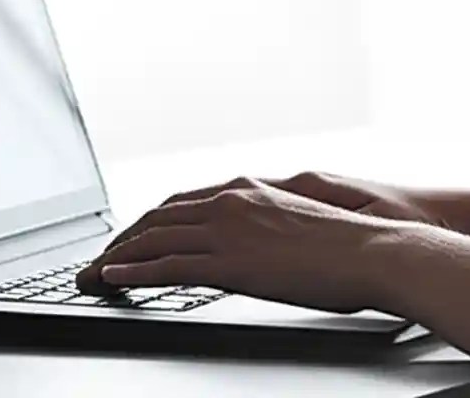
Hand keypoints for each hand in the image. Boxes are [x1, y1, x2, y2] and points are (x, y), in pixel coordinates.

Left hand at [76, 179, 402, 312]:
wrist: (377, 250)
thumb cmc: (350, 244)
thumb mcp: (300, 223)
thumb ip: (268, 225)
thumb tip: (255, 242)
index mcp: (247, 190)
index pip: (182, 202)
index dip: (150, 220)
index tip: (131, 235)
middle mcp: (230, 201)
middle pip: (158, 217)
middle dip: (123, 238)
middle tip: (100, 256)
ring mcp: (228, 230)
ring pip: (154, 239)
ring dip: (116, 257)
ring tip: (93, 273)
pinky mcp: (230, 262)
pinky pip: (167, 267)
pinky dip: (133, 272)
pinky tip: (114, 280)